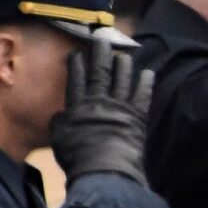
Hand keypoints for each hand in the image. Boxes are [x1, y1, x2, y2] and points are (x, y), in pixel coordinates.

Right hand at [48, 38, 156, 183]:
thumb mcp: (59, 139)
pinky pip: (142, 95)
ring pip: (122, 79)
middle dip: (100, 53)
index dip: (77, 64)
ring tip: (124, 54)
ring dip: (123, 65)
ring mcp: (120, 106)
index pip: (76, 79)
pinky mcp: (137, 115)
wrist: (104, 169)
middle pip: (100, 72)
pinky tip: (148, 72)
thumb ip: (60, 123)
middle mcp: (99, 101)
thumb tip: (61, 114)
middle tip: (101, 38)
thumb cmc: (77, 158)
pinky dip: (145, 83)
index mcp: (78, 106)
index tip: (77, 52)